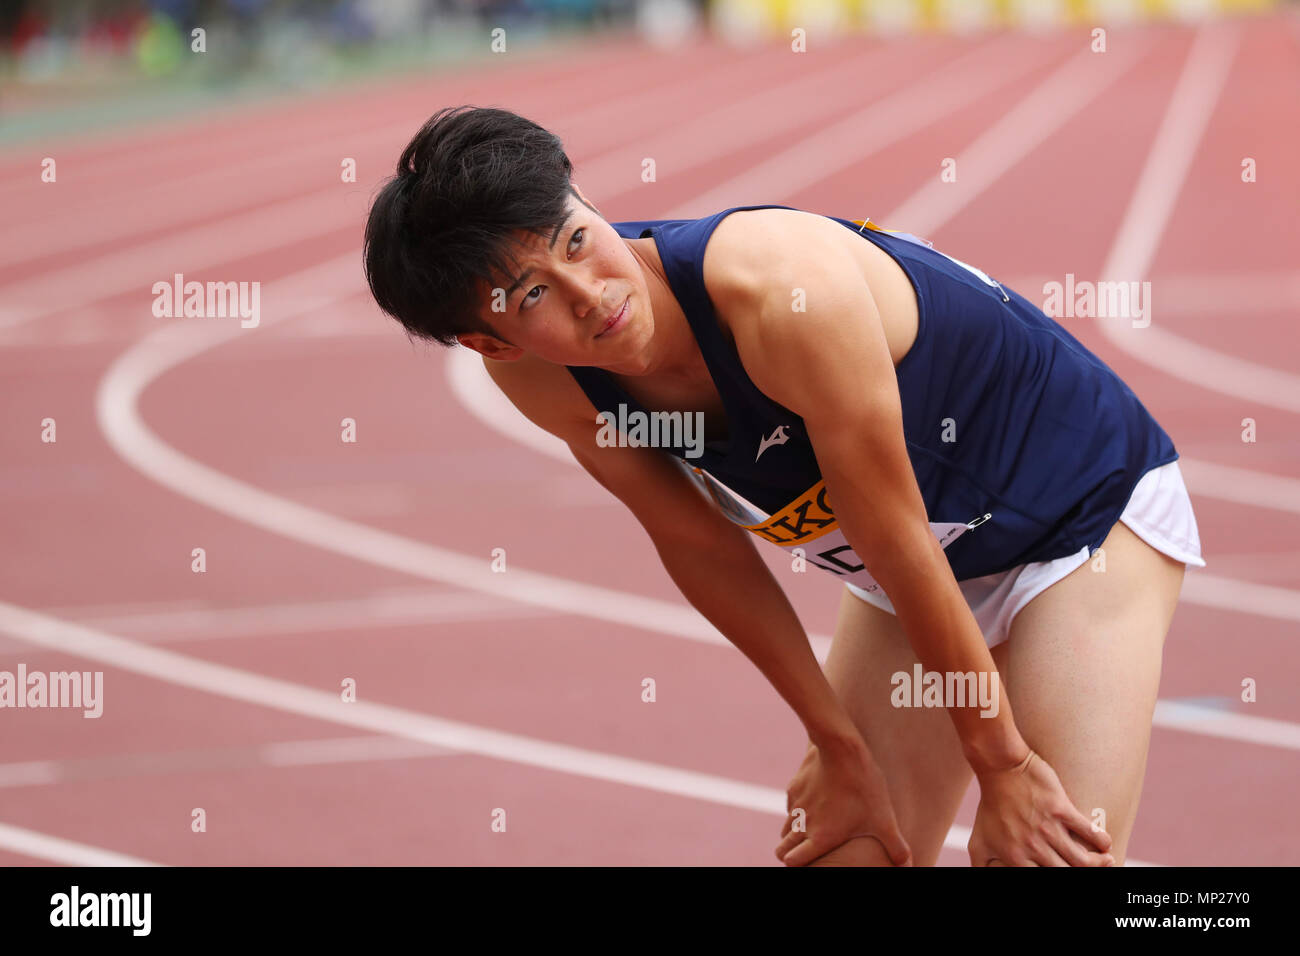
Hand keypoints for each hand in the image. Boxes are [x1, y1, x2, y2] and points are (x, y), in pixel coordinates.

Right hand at [775, 738, 911, 866]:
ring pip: (785, 828)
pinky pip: (791, 805)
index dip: (796, 865)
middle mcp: (804, 824)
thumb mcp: (884, 819)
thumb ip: (896, 846)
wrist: (842, 749)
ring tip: (812, 829)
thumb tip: (909, 866)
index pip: (793, 862)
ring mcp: (796, 805)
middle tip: (803, 851)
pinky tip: (815, 802)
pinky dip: (798, 810)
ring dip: (793, 833)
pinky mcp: (794, 787)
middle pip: (782, 849)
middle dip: (788, 853)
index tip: (807, 864)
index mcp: (821, 837)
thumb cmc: (863, 787)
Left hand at [968, 749, 1114, 866]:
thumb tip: (987, 878)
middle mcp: (1033, 846)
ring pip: (1082, 859)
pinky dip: (1101, 841)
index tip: (1069, 873)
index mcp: (1015, 858)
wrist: (1000, 768)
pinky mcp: (1060, 809)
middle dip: (1086, 873)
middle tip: (1095, 869)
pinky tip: (1105, 843)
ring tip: (1106, 860)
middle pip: (1066, 872)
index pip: (1043, 879)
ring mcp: (1047, 828)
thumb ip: (983, 867)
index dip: (1062, 878)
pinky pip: (1088, 831)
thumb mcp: (979, 842)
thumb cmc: (990, 806)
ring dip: (1098, 863)